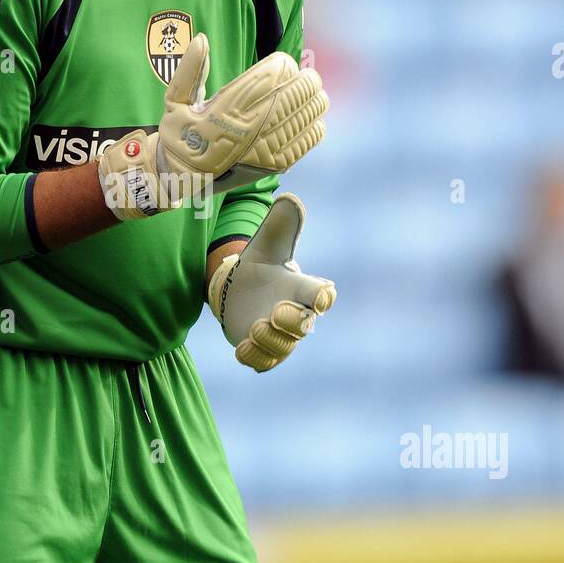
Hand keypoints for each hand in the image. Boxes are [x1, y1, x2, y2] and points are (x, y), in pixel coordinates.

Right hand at [97, 34, 327, 220]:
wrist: (183, 179)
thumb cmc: (180, 136)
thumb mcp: (175, 102)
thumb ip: (190, 71)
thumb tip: (201, 39)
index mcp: (223, 110)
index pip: (266, 79)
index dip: (282, 66)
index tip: (284, 62)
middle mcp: (246, 129)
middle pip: (291, 96)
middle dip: (305, 82)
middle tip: (308, 75)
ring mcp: (262, 149)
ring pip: (301, 118)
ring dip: (313, 102)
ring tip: (315, 92)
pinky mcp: (272, 166)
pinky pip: (303, 144)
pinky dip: (314, 128)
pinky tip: (315, 118)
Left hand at [207, 192, 335, 371]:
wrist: (240, 289)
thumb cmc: (262, 265)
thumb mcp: (267, 243)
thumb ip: (280, 224)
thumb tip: (289, 199)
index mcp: (302, 289)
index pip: (321, 294)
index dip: (323, 296)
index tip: (321, 296)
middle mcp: (295, 315)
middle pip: (303, 326)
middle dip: (293, 322)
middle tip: (275, 311)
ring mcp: (279, 336)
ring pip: (283, 348)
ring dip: (271, 341)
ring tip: (254, 329)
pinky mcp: (260, 350)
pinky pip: (263, 363)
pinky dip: (255, 359)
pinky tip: (241, 348)